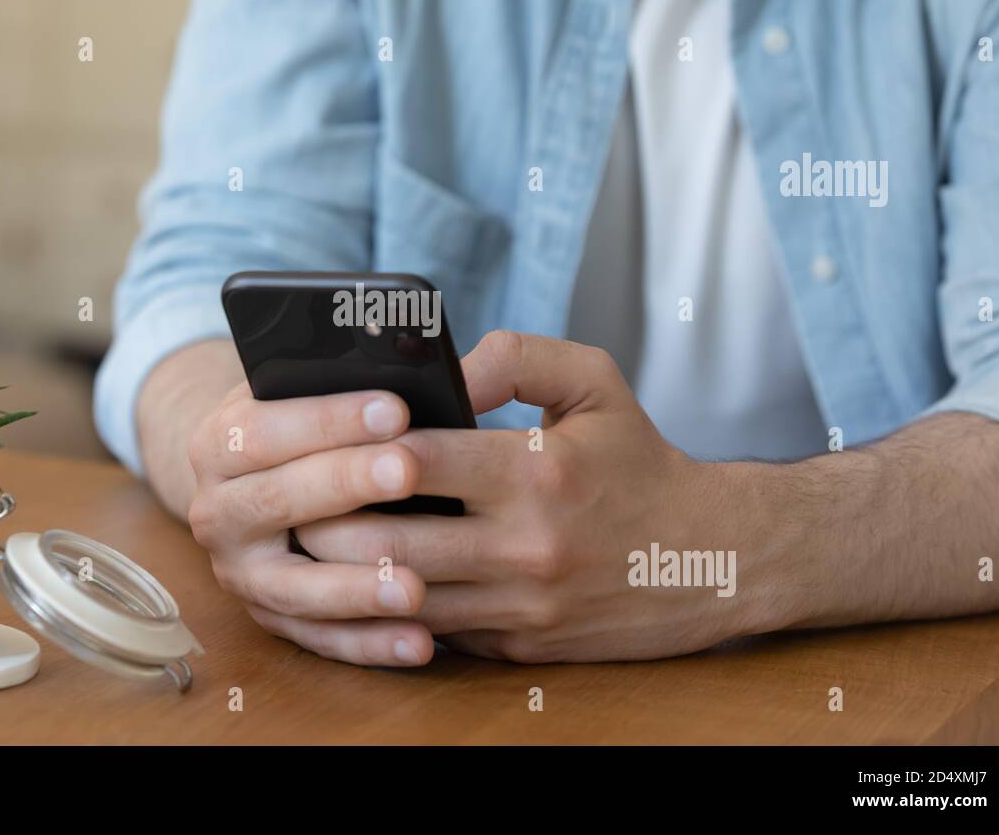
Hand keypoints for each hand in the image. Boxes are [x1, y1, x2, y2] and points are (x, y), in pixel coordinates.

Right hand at [185, 383, 436, 666]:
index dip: (329, 418)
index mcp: (221, 442)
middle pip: (277, 499)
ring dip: (355, 587)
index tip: (396, 408)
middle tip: (406, 472)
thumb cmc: (309, 424)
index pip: (266, 427)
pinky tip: (422, 641)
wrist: (257, 479)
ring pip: (294, 586)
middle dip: (345, 484)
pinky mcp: (274, 619)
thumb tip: (411, 378)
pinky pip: (322, 640)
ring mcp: (242, 571)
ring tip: (416, 586)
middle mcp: (217, 510)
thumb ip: (341, 374)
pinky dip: (371, 643)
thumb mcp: (305, 384)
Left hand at [295, 331, 786, 662]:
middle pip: (390, 543)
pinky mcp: (520, 643)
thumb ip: (514, 356)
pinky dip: (391, 607)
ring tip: (307, 539)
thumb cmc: (640, 461)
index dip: (357, 447)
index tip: (318, 435)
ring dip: (345, 574)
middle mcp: (526, 545)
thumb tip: (443, 373)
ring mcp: (521, 602)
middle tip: (289, 498)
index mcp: (537, 472)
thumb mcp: (594, 381)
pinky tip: (360, 582)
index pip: (417, 460)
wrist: (709, 557)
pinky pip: (434, 630)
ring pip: (402, 598)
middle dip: (326, 522)